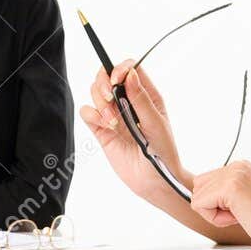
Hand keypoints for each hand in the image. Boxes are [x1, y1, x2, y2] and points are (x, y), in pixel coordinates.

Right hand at [80, 60, 190, 204]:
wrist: (154, 181)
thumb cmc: (163, 152)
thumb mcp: (156, 123)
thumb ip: (141, 99)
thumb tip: (130, 74)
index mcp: (145, 95)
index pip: (129, 68)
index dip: (119, 68)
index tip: (116, 80)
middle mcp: (128, 101)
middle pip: (106, 76)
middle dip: (103, 84)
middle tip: (110, 100)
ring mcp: (113, 114)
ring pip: (94, 92)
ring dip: (99, 103)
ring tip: (113, 122)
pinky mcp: (102, 130)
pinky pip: (87, 113)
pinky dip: (92, 115)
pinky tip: (105, 126)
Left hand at [190, 161, 250, 249]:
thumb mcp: (244, 200)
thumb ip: (224, 193)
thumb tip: (199, 198)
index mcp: (240, 167)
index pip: (205, 183)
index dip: (218, 204)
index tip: (243, 208)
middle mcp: (236, 166)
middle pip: (198, 187)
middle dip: (213, 207)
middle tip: (242, 213)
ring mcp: (234, 174)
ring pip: (197, 197)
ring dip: (215, 213)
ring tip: (242, 214)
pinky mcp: (230, 187)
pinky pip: (199, 205)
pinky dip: (215, 218)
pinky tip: (239, 217)